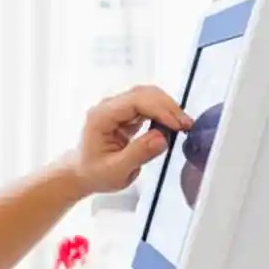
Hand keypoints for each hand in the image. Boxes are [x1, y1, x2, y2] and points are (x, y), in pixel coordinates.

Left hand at [67, 85, 192, 194]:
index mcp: (101, 116)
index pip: (135, 102)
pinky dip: (162, 113)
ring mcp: (117, 108)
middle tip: (186, 125)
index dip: (160, 110)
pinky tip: (172, 125)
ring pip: (148, 97)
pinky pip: (148, 106)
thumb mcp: (116, 171)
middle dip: (168, 107)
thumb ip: (138, 154)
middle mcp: (108, 107)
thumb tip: (162, 137)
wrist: (82, 173)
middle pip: (144, 94)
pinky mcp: (125, 113)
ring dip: (168, 108)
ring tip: (182, 126)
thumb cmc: (94, 173)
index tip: (178, 125)